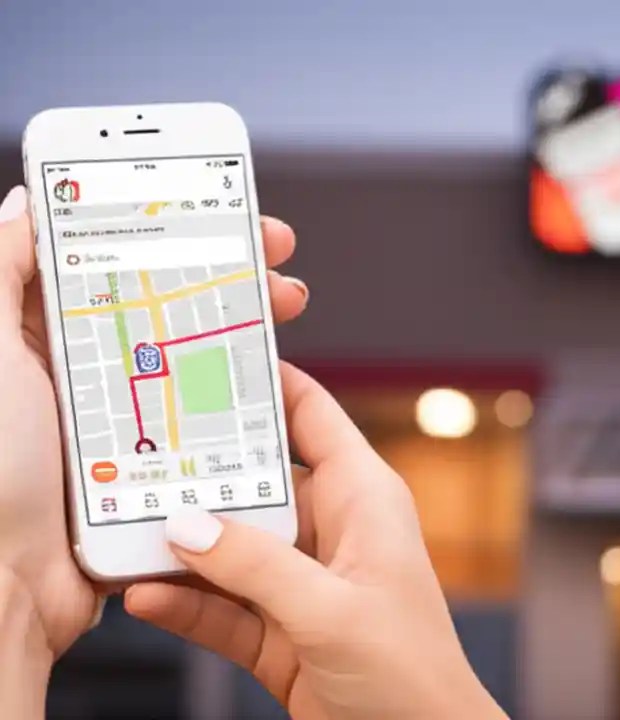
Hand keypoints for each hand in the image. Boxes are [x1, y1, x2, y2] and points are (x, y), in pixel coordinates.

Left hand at [0, 185, 309, 655]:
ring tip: (283, 310)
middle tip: (272, 254)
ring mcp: (130, 418)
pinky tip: (271, 382)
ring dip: (248, 327)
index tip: (216, 203)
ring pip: (202, 355)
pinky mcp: (160, 464)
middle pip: (173, 301)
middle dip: (228, 269)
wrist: (11, 585)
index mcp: (45, 338)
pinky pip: (213, 419)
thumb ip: (3, 273)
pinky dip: (247, 397)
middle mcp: (90, 371)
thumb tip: (26, 203)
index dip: (168, 225)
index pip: (116, 261)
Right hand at [125, 363, 506, 719]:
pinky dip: (187, 604)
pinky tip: (148, 598)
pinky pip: (221, 606)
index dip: (269, 385)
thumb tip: (192, 526)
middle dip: (202, 476)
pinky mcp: (278, 632)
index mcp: (365, 500)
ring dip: (182, 548)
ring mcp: (302, 583)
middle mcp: (332, 532)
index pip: (314, 418)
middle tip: (140, 461)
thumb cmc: (412, 673)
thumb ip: (258, 567)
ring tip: (126, 535)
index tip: (214, 360)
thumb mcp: (332, 611)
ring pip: (230, 548)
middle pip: (256, 484)